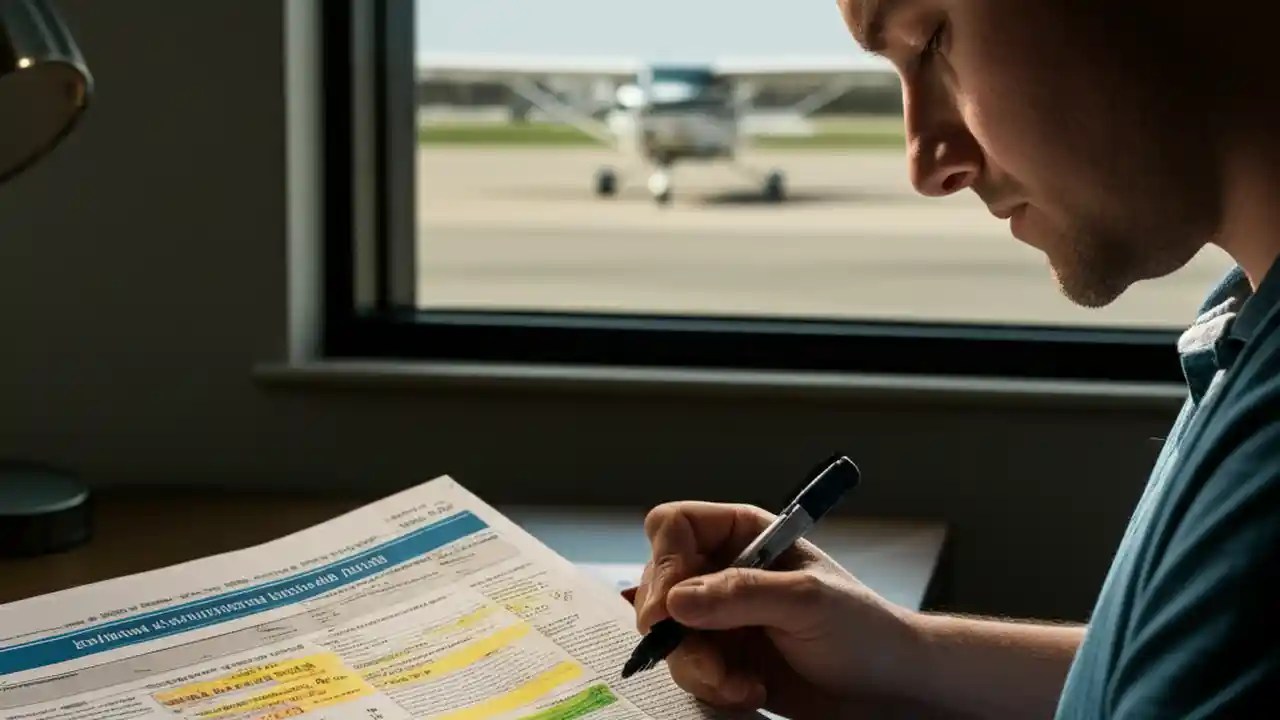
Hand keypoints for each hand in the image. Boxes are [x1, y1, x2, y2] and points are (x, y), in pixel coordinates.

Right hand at [630, 501, 932, 719]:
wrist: (888, 687)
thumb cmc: (863, 629)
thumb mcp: (807, 602)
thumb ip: (742, 594)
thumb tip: (677, 600)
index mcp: (745, 535)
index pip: (675, 526)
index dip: (664, 561)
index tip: (669, 606)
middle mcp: (725, 571)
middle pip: (659, 585)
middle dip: (677, 629)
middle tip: (708, 659)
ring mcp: (721, 618)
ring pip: (670, 636)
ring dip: (700, 667)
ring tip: (741, 684)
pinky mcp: (725, 659)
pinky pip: (690, 671)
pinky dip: (714, 688)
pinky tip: (750, 691)